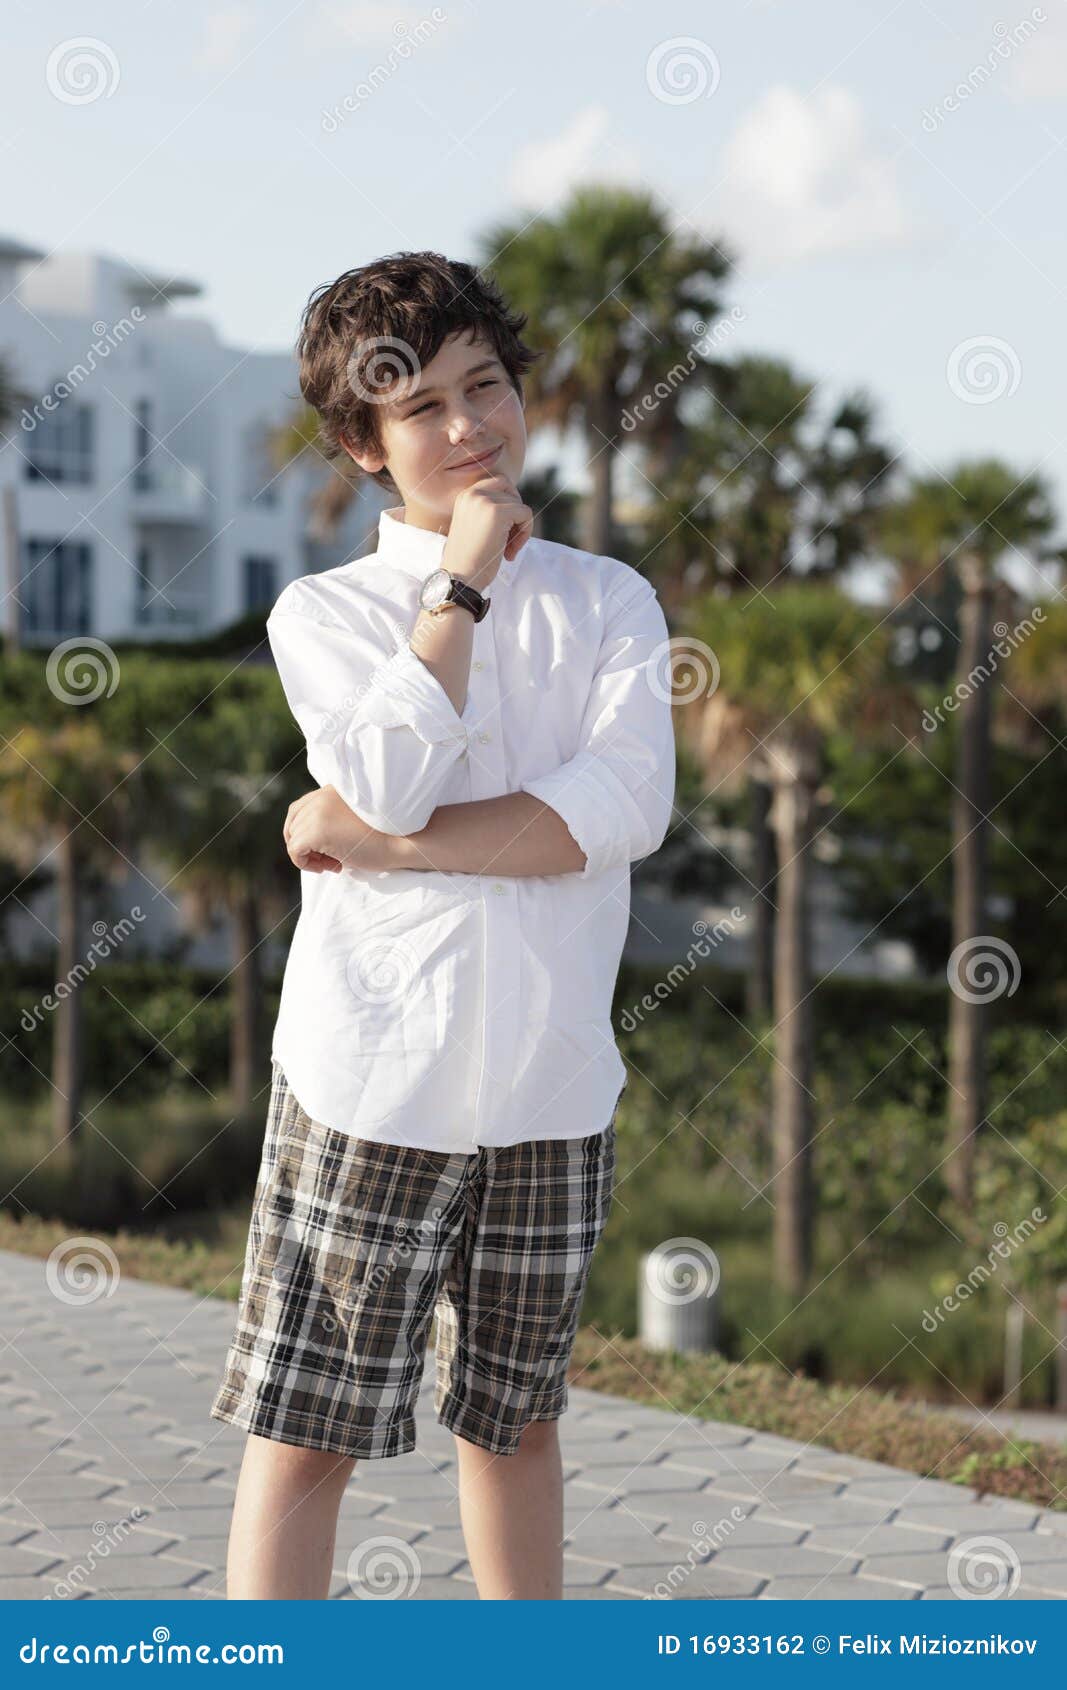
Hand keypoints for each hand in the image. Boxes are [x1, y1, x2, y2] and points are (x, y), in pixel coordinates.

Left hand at [283, 785, 381, 873]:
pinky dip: (306, 864)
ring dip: (310, 856)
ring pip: (293, 839)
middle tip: (328, 860)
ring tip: (334, 863)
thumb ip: (331, 818)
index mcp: (330, 790)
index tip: (323, 848)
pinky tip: (332, 866)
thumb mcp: (353, 818)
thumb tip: (305, 840)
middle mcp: (320, 797)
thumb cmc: (384, 835)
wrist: (403, 841)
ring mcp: (317, 813)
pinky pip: (295, 851)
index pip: (299, 808)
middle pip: (293, 823)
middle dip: (306, 845)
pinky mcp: (316, 832)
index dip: (303, 832)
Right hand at [442, 473, 532, 589]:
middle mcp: (473, 494)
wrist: (460, 578)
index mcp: (465, 496)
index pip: (499, 482)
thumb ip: (489, 512)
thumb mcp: (475, 526)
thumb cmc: (468, 560)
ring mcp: (485, 501)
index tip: (504, 528)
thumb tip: (517, 505)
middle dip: (516, 513)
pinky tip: (510, 552)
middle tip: (508, 538)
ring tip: (507, 550)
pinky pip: (526, 514)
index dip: (508, 503)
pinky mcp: (499, 512)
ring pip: (520, 505)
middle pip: (511, 490)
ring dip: (520, 529)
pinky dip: (525, 534)